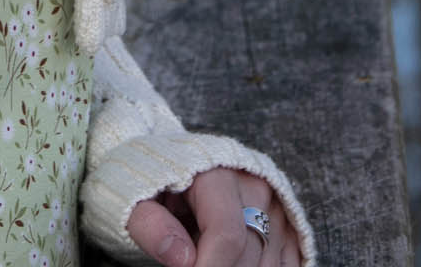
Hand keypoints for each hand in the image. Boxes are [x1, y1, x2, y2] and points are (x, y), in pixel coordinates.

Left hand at [125, 166, 301, 266]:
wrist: (169, 163)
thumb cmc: (151, 182)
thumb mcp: (135, 197)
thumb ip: (152, 225)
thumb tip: (181, 259)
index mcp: (216, 172)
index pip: (226, 234)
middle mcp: (254, 185)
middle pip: (248, 253)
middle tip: (188, 264)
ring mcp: (274, 203)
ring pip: (267, 262)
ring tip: (205, 255)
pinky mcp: (285, 221)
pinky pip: (285, 262)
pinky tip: (233, 262)